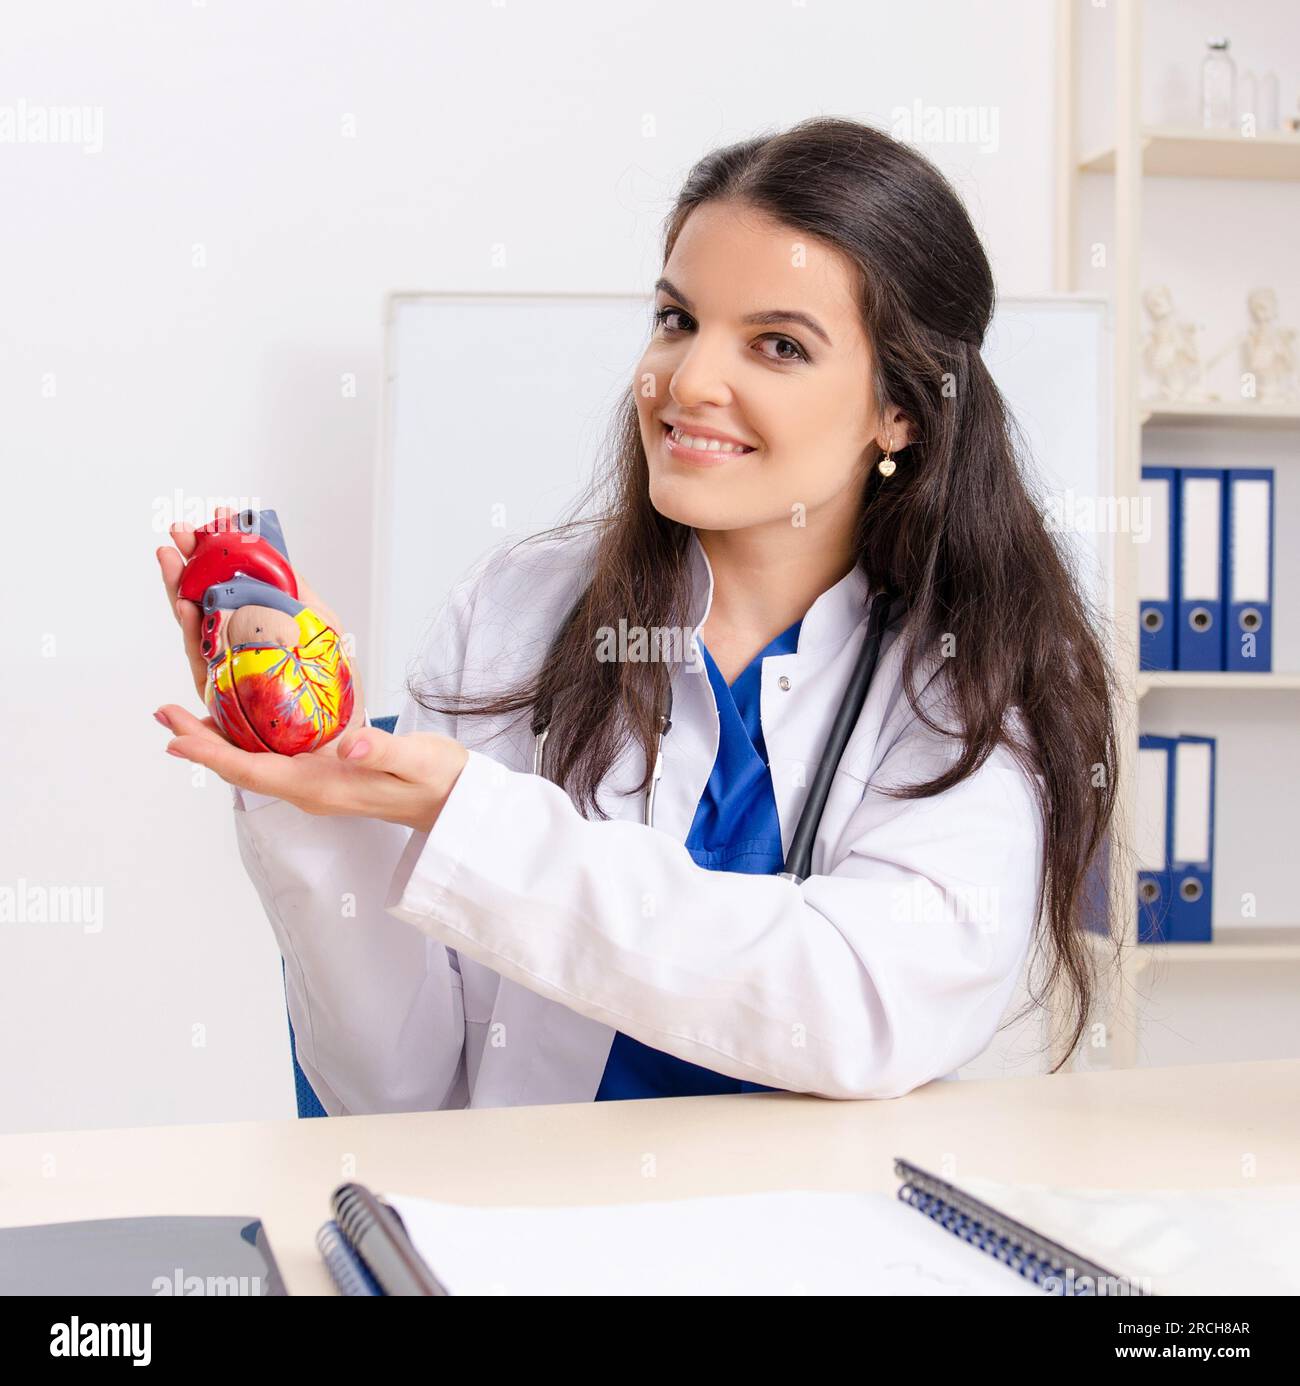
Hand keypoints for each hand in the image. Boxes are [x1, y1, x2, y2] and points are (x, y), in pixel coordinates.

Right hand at [154, 505, 363, 731]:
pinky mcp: (222, 700)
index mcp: (251, 628)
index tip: (210, 520)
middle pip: (201, 603)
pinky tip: (186, 608)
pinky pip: (204, 663)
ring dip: (180, 594)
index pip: (225, 586)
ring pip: (195, 629)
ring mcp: (224, 674)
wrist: (342, 739)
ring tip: (171, 563)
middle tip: (176, 534)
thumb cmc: (333, 685)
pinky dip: (193, 634)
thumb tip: (278, 554)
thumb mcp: (323, 627)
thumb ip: (297, 592)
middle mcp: (231, 649)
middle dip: (187, 568)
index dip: (215, 554)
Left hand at [154, 704, 468, 833]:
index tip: (175, 736)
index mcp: (322, 788)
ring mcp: (313, 783)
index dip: (211, 753)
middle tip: (163, 715)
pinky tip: (234, 718)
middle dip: (199, 742)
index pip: (253, 772)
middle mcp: (308, 789)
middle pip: (241, 768)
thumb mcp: (417, 760)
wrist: (453, 802)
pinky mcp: (320, 773)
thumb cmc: (438, 780)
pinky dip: (243, 738)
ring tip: (182, 715)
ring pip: (251, 763)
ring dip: (216, 740)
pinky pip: (270, 758)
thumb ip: (382, 751)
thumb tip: (346, 743)